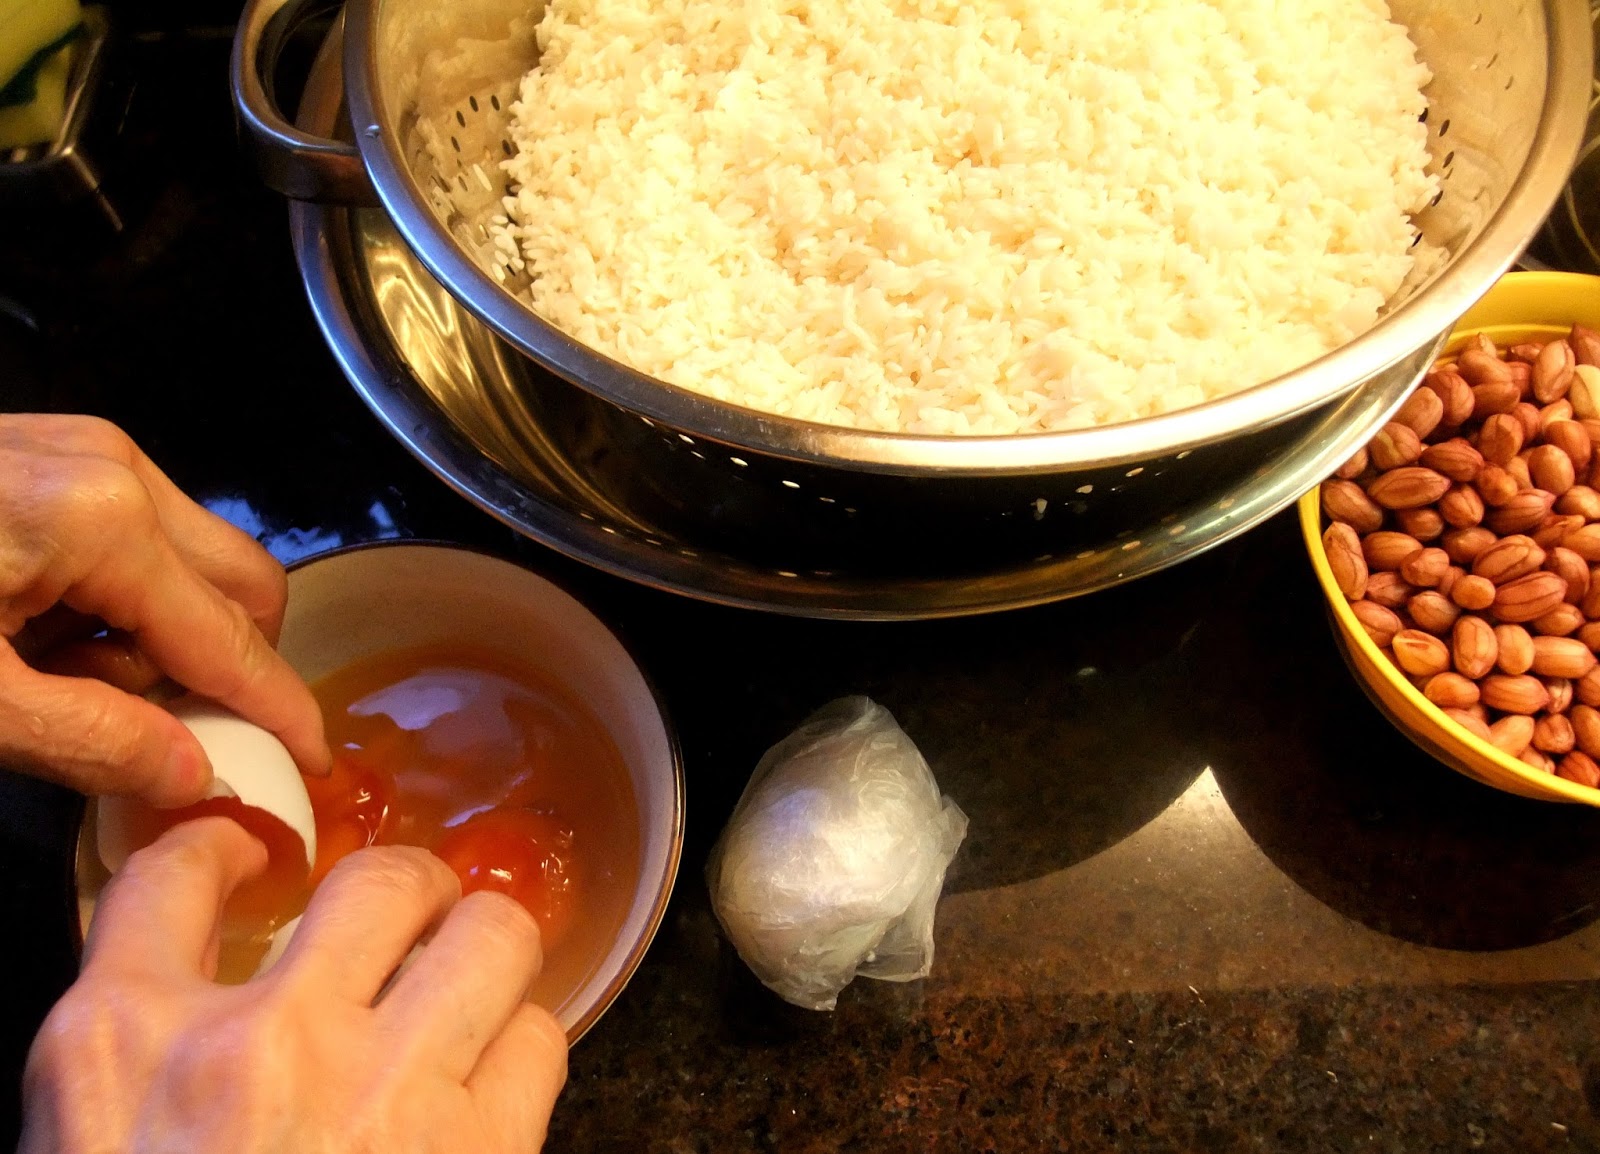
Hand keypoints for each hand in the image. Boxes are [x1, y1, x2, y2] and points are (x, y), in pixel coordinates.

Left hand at [0, 414, 329, 804]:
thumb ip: (92, 741)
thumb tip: (192, 775)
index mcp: (102, 523)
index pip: (229, 639)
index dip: (277, 709)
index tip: (312, 762)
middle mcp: (117, 472)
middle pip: (245, 585)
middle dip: (224, 667)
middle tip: (165, 730)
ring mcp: (90, 453)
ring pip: (197, 563)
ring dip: (165, 637)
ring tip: (68, 679)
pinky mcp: (61, 458)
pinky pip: (143, 539)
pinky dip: (122, 603)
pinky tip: (46, 635)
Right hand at [21, 818, 567, 1152]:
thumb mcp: (91, 1150)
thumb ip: (140, 1066)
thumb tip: (211, 994)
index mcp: (123, 1048)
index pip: (170, 877)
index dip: (225, 847)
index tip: (256, 855)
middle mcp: (261, 1045)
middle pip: (378, 880)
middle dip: (405, 889)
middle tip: (407, 915)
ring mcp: (382, 1095)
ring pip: (491, 932)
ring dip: (487, 949)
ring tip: (470, 978)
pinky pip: (544, 1038)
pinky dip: (526, 1043)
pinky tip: (493, 1075)